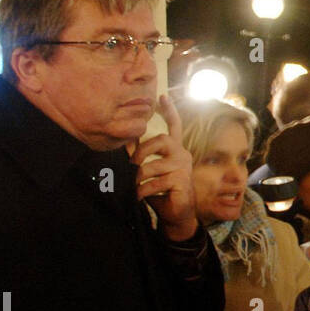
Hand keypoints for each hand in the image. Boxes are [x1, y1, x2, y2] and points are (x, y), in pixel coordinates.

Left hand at [132, 95, 197, 241]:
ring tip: (136, 187)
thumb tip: (126, 137)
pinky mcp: (182, 181)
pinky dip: (143, 192)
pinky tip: (141, 197)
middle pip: (160, 140)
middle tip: (132, 164)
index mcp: (175, 149)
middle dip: (141, 152)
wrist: (176, 214)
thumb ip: (139, 154)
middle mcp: (182, 154)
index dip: (169, 111)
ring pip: (152, 166)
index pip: (174, 126)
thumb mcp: (148, 170)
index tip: (162, 96)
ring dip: (138, 179)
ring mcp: (183, 167)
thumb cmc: (162, 191)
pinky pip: (154, 183)